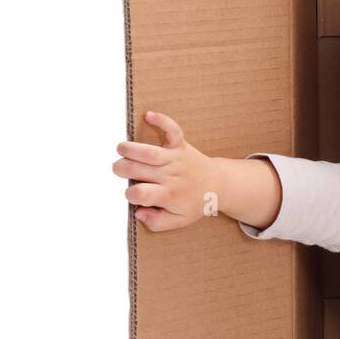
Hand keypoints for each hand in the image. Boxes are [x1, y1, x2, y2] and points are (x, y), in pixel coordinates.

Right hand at [112, 111, 219, 231]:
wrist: (219, 185)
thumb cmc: (195, 203)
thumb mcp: (179, 220)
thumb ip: (157, 223)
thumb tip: (138, 213)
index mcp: (168, 195)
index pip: (140, 194)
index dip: (130, 195)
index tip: (132, 195)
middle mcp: (170, 176)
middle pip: (137, 169)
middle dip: (121, 169)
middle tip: (120, 171)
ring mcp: (175, 159)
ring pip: (148, 152)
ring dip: (129, 149)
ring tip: (122, 151)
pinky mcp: (181, 145)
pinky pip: (172, 130)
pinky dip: (161, 121)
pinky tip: (148, 115)